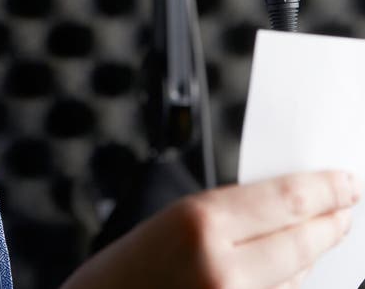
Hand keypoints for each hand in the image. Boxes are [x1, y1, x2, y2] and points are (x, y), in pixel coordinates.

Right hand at [60, 170, 360, 288]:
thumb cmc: (119, 277)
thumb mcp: (169, 224)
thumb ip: (225, 215)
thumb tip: (283, 209)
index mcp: (200, 222)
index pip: (288, 199)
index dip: (326, 188)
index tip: (346, 183)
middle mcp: (223, 270)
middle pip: (303, 240)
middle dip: (331, 223)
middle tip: (346, 210)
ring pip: (296, 278)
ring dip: (307, 259)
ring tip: (309, 241)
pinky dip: (286, 287)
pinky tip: (283, 275)